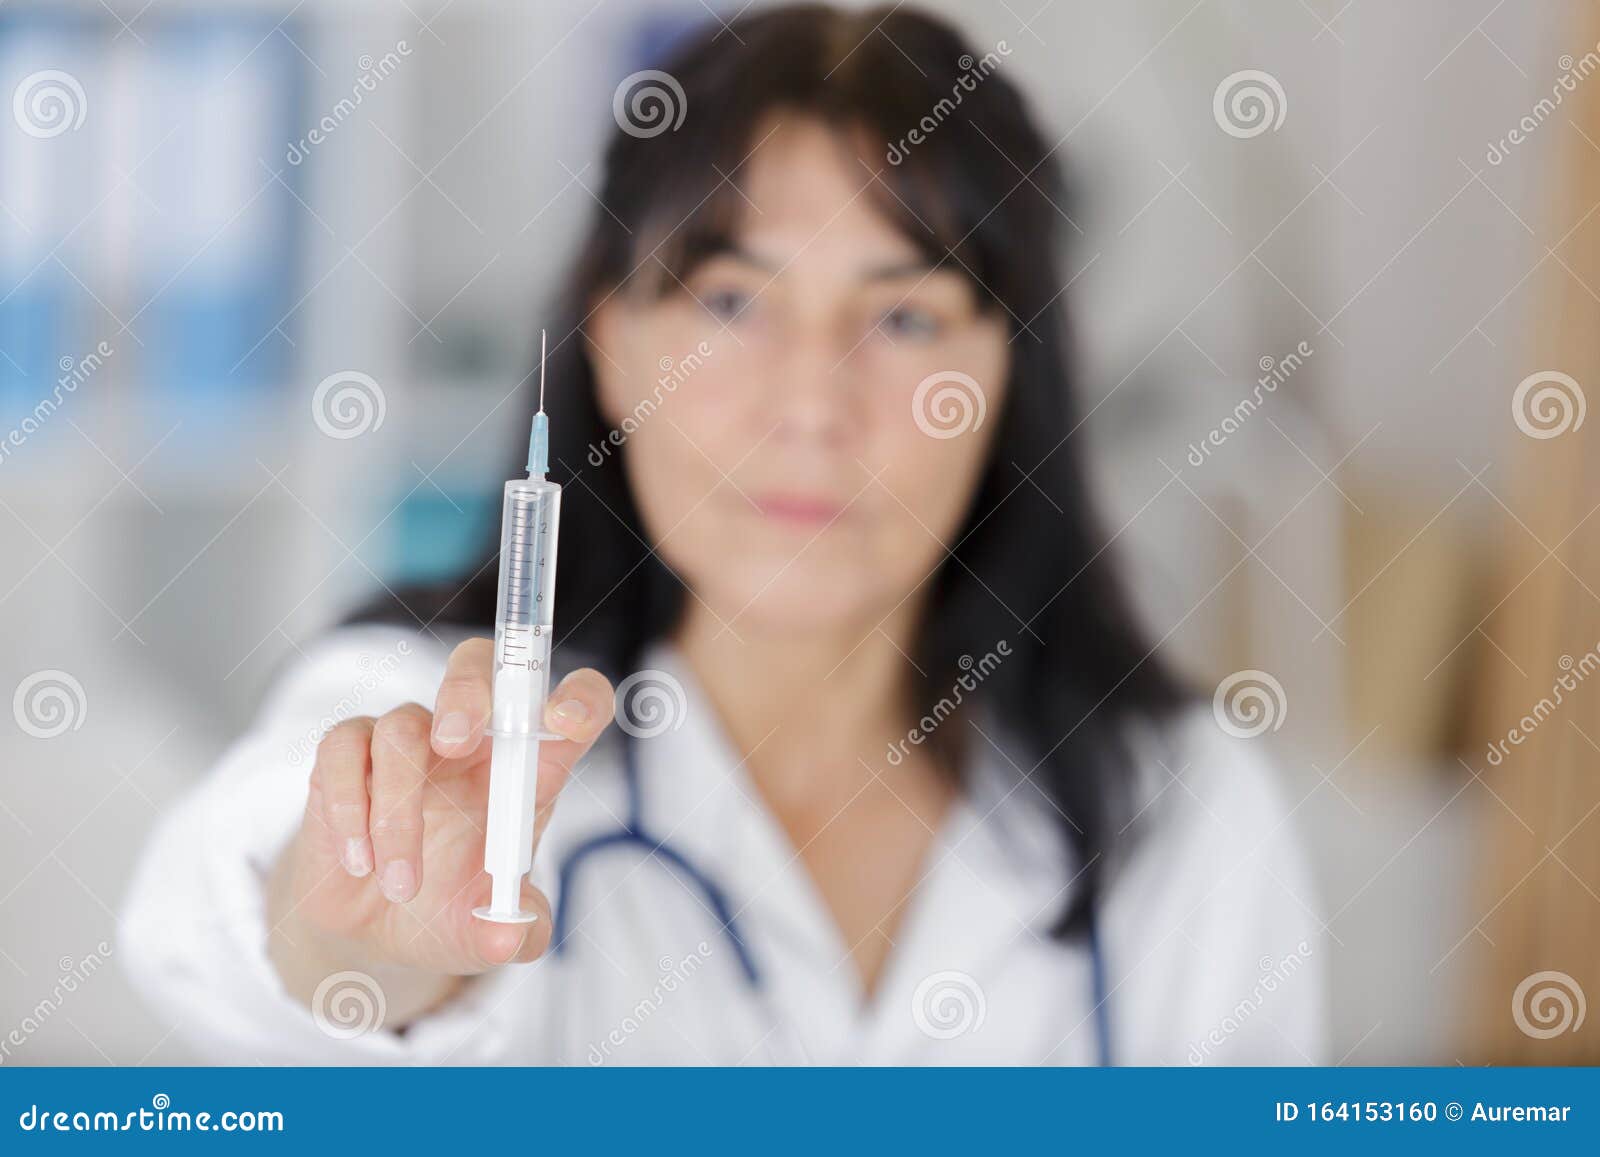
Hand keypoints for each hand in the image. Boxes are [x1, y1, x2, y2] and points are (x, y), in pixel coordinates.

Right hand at [267, 639, 613, 1015]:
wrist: (376, 930)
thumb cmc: (451, 912)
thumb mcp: (490, 936)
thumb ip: (514, 934)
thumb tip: (510, 934)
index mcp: (528, 765)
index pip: (573, 704)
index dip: (579, 697)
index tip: (567, 721)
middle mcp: (473, 739)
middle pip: (477, 665)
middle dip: (468, 691)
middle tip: (455, 741)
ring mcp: (408, 740)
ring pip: (402, 727)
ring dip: (399, 811)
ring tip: (402, 885)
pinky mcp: (349, 756)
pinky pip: (344, 747)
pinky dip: (350, 805)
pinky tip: (360, 860)